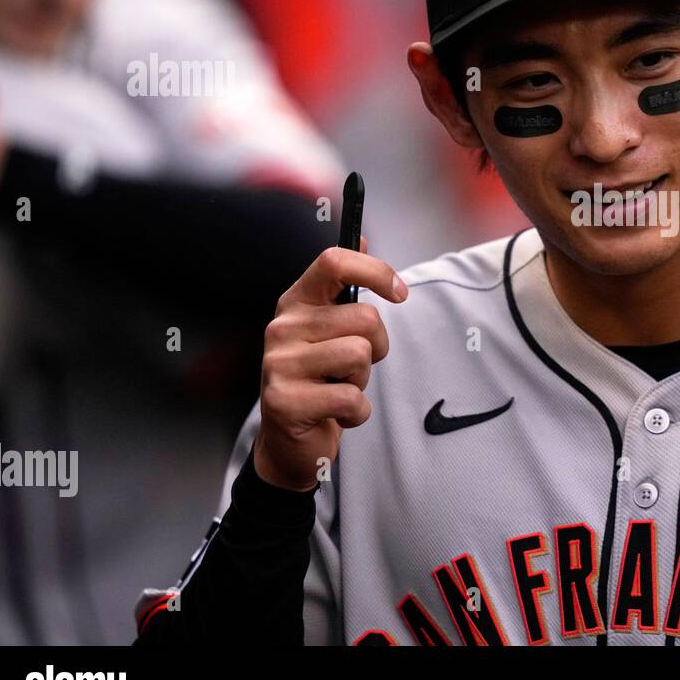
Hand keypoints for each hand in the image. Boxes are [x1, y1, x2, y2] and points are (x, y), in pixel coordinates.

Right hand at [255, 237, 406, 490]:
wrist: (289, 442)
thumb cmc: (319, 379)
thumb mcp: (329, 330)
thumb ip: (343, 288)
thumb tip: (362, 237)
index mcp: (296, 302)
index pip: (333, 262)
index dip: (375, 271)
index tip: (399, 294)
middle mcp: (282, 327)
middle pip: (365, 319)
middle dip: (376, 348)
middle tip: (353, 368)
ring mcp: (279, 364)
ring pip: (360, 356)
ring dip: (362, 382)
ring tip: (339, 390)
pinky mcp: (285, 402)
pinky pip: (351, 399)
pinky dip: (356, 413)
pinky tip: (335, 415)